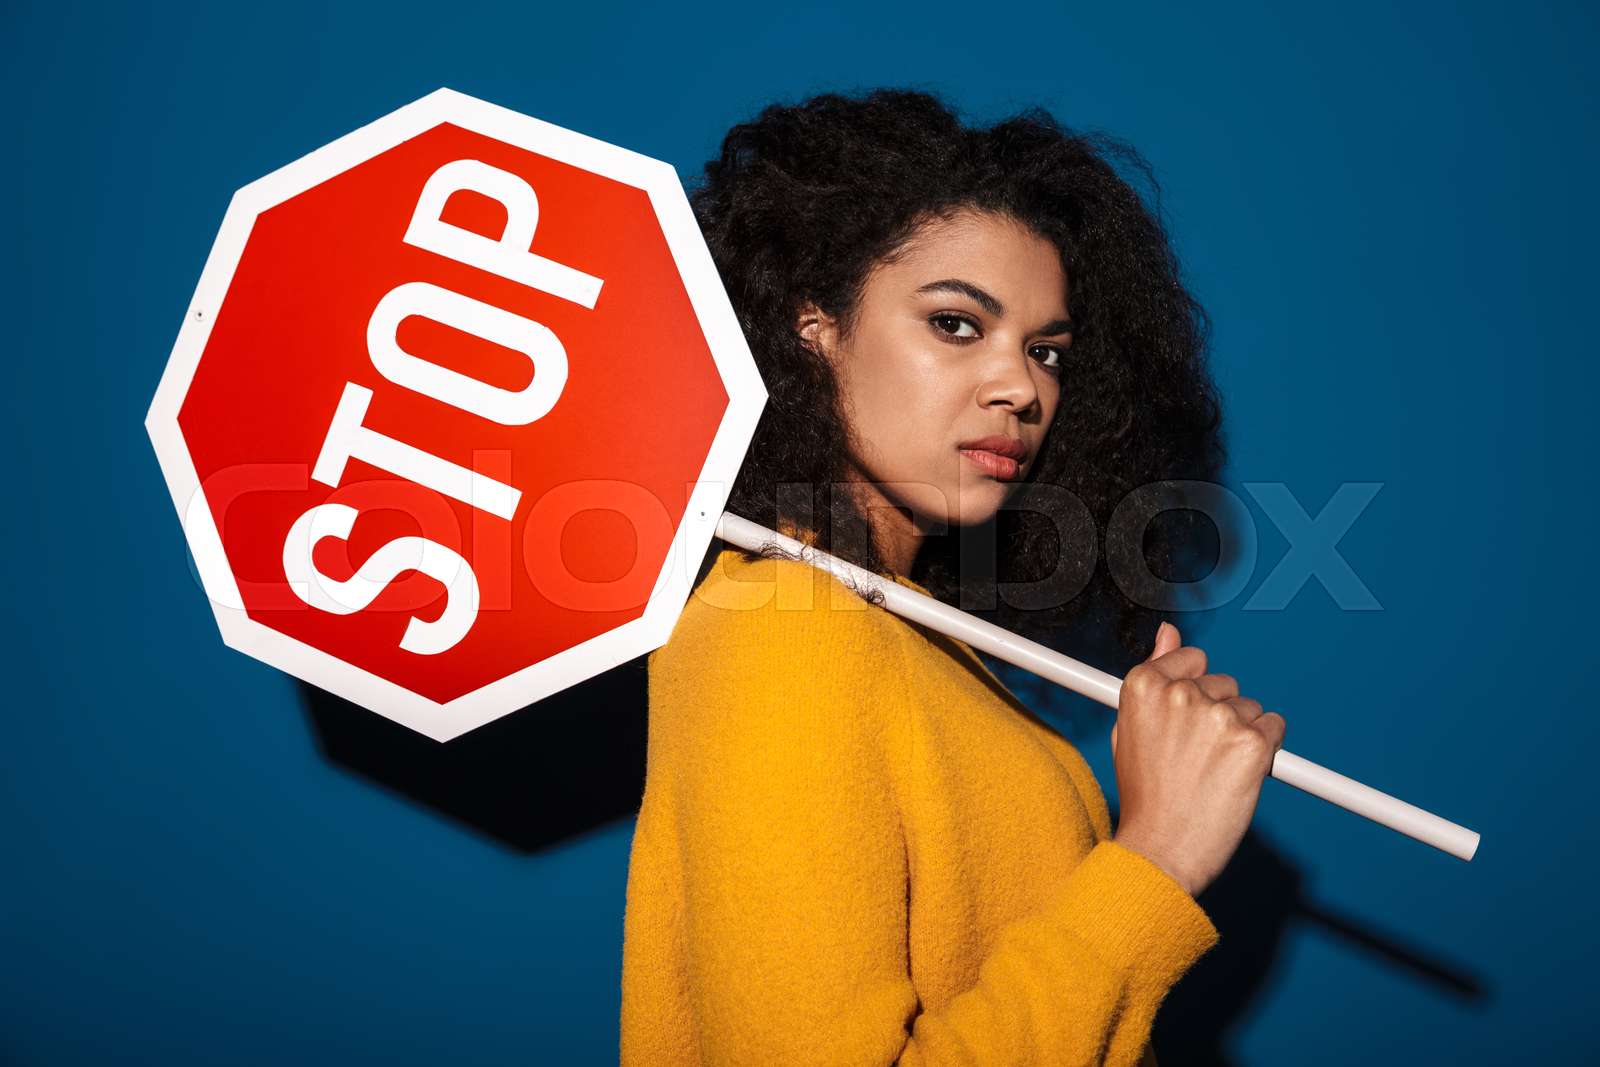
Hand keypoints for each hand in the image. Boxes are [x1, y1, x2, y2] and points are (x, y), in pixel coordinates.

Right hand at [1110, 621, 1285, 897]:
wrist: (1161, 850)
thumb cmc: (1145, 794)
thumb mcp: (1131, 727)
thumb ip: (1154, 676)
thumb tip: (1169, 632)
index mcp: (1144, 685)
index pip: (1192, 660)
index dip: (1194, 690)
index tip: (1188, 720)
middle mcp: (1180, 694)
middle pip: (1224, 684)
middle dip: (1219, 714)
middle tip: (1198, 758)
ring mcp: (1218, 717)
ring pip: (1250, 708)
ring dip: (1241, 735)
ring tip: (1213, 773)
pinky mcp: (1252, 743)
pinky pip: (1274, 727)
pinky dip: (1266, 750)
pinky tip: (1239, 775)